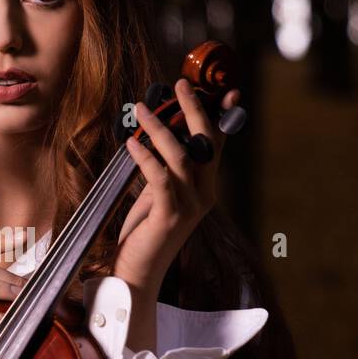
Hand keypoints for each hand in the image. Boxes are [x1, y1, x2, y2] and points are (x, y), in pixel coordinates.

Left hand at [114, 80, 239, 297]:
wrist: (137, 273)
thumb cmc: (144, 234)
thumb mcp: (157, 196)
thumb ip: (163, 171)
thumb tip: (155, 137)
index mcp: (205, 188)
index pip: (216, 145)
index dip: (220, 117)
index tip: (225, 91)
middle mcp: (204, 195)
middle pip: (206, 144)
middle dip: (194, 110)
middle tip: (180, 84)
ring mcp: (190, 207)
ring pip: (182, 157)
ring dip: (162, 129)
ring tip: (142, 109)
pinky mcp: (169, 217)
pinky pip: (160, 178)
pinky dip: (146, 157)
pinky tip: (132, 143)